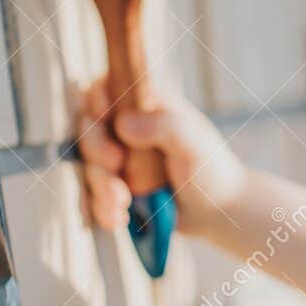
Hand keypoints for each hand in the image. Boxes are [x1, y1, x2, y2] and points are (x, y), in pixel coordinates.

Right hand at [76, 79, 249, 235]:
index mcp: (146, 105)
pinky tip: (119, 217)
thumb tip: (123, 124)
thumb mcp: (194, 142)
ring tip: (123, 202)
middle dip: (95, 149)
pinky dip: (101, 207)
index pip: (107, 87)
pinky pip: (92, 195)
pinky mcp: (114, 187)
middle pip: (88, 127)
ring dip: (100, 185)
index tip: (103, 116)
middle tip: (117, 164)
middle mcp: (127, 128)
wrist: (217, 211)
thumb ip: (165, 126)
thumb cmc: (211, 168)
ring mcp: (118, 159)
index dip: (97, 98)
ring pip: (87, 165)